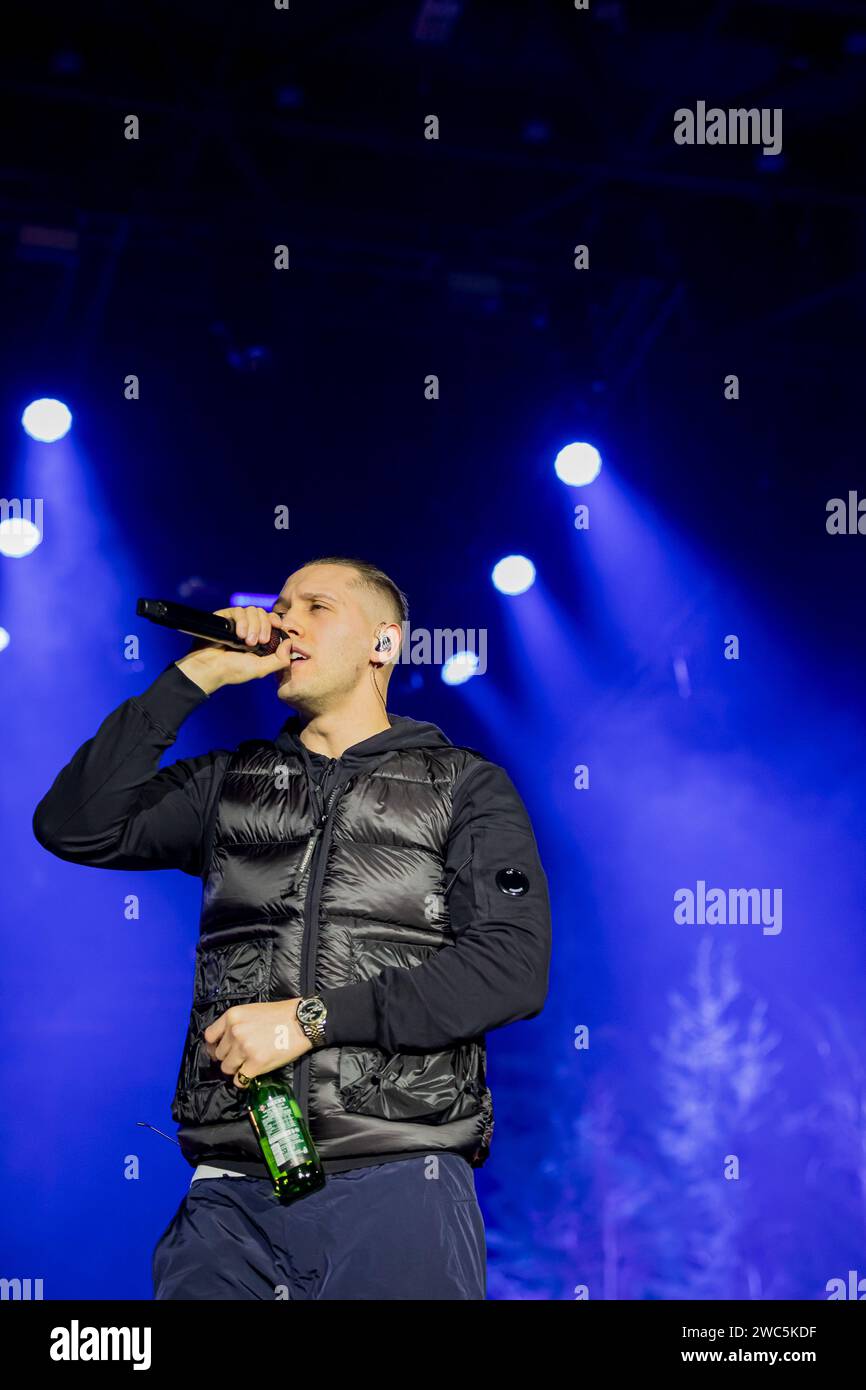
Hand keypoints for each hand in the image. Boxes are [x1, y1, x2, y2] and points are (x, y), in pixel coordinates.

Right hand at [175, 606, 294, 693]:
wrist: (209, 668)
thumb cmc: (233, 670)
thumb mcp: (261, 669)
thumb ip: (280, 660)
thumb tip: (290, 643)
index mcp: (258, 638)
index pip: (271, 621)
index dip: (275, 620)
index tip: (278, 625)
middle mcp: (248, 628)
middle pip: (263, 614)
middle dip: (264, 627)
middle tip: (258, 642)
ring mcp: (236, 622)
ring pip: (252, 610)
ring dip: (253, 625)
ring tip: (246, 641)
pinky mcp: (224, 617)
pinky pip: (239, 610)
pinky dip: (242, 621)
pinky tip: (238, 634)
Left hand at [203, 999, 312, 1087]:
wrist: (301, 1022)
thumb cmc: (279, 1015)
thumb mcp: (251, 1011)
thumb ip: (236, 1024)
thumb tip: (225, 1042)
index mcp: (232, 1016)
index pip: (209, 1037)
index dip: (214, 1046)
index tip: (221, 1050)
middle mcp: (234, 1032)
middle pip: (219, 1055)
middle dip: (229, 1057)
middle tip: (242, 1056)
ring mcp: (244, 1048)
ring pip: (227, 1068)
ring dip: (236, 1069)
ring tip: (249, 1064)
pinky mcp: (255, 1064)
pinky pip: (239, 1080)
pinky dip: (245, 1080)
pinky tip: (252, 1074)